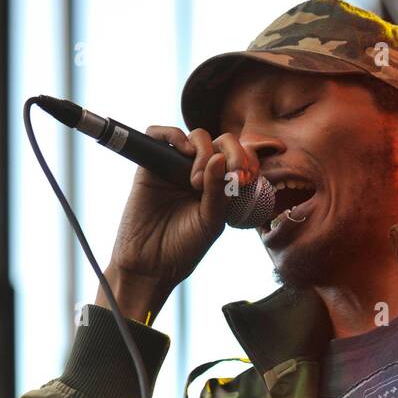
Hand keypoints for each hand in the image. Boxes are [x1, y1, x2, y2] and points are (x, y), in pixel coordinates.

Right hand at [94, 124, 258, 317]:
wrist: (151, 264)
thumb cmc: (184, 247)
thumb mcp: (211, 222)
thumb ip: (218, 191)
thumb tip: (220, 157)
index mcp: (220, 187)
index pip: (238, 159)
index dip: (246, 160)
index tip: (245, 178)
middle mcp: (200, 173)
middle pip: (220, 142)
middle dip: (231, 152)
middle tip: (228, 177)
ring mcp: (176, 167)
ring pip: (195, 137)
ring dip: (203, 151)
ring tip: (197, 181)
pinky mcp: (151, 165)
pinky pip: (158, 134)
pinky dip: (173, 134)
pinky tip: (183, 150)